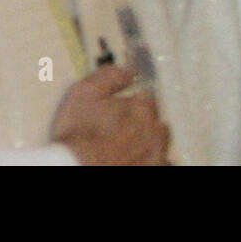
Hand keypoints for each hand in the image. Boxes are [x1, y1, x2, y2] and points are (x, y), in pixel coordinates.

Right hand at [49, 65, 169, 164]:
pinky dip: (153, 161)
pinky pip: (162, 164)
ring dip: (150, 142)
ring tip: (128, 146)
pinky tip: (136, 160)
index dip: (132, 101)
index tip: (120, 107)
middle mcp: (155, 133)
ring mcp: (156, 157)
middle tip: (121, 127)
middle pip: (156, 122)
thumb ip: (109, 77)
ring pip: (160, 145)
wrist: (77, 169)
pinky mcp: (153, 171)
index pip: (147, 97)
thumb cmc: (79, 133)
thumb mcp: (84, 93)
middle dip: (143, 122)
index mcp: (142, 109)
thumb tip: (129, 71)